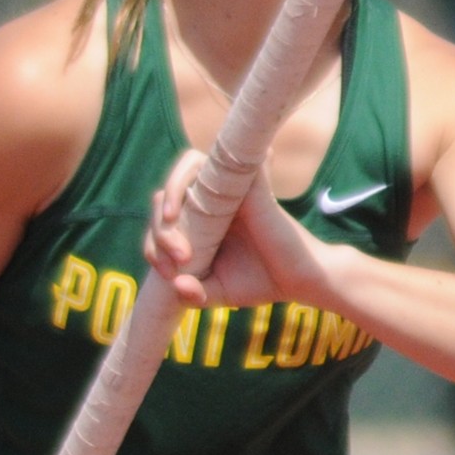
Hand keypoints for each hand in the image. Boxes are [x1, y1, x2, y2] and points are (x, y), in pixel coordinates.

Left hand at [143, 150, 324, 309]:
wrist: (300, 280)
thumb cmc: (260, 281)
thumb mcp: (217, 292)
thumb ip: (193, 294)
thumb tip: (175, 284)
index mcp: (200, 221)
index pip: (162, 218)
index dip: (153, 243)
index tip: (168, 272)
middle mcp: (212, 200)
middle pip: (168, 191)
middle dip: (159, 226)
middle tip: (180, 256)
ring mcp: (232, 189)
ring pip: (189, 166)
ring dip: (173, 189)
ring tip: (171, 219)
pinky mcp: (252, 185)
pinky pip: (229, 161)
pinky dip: (210, 165)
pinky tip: (197, 200)